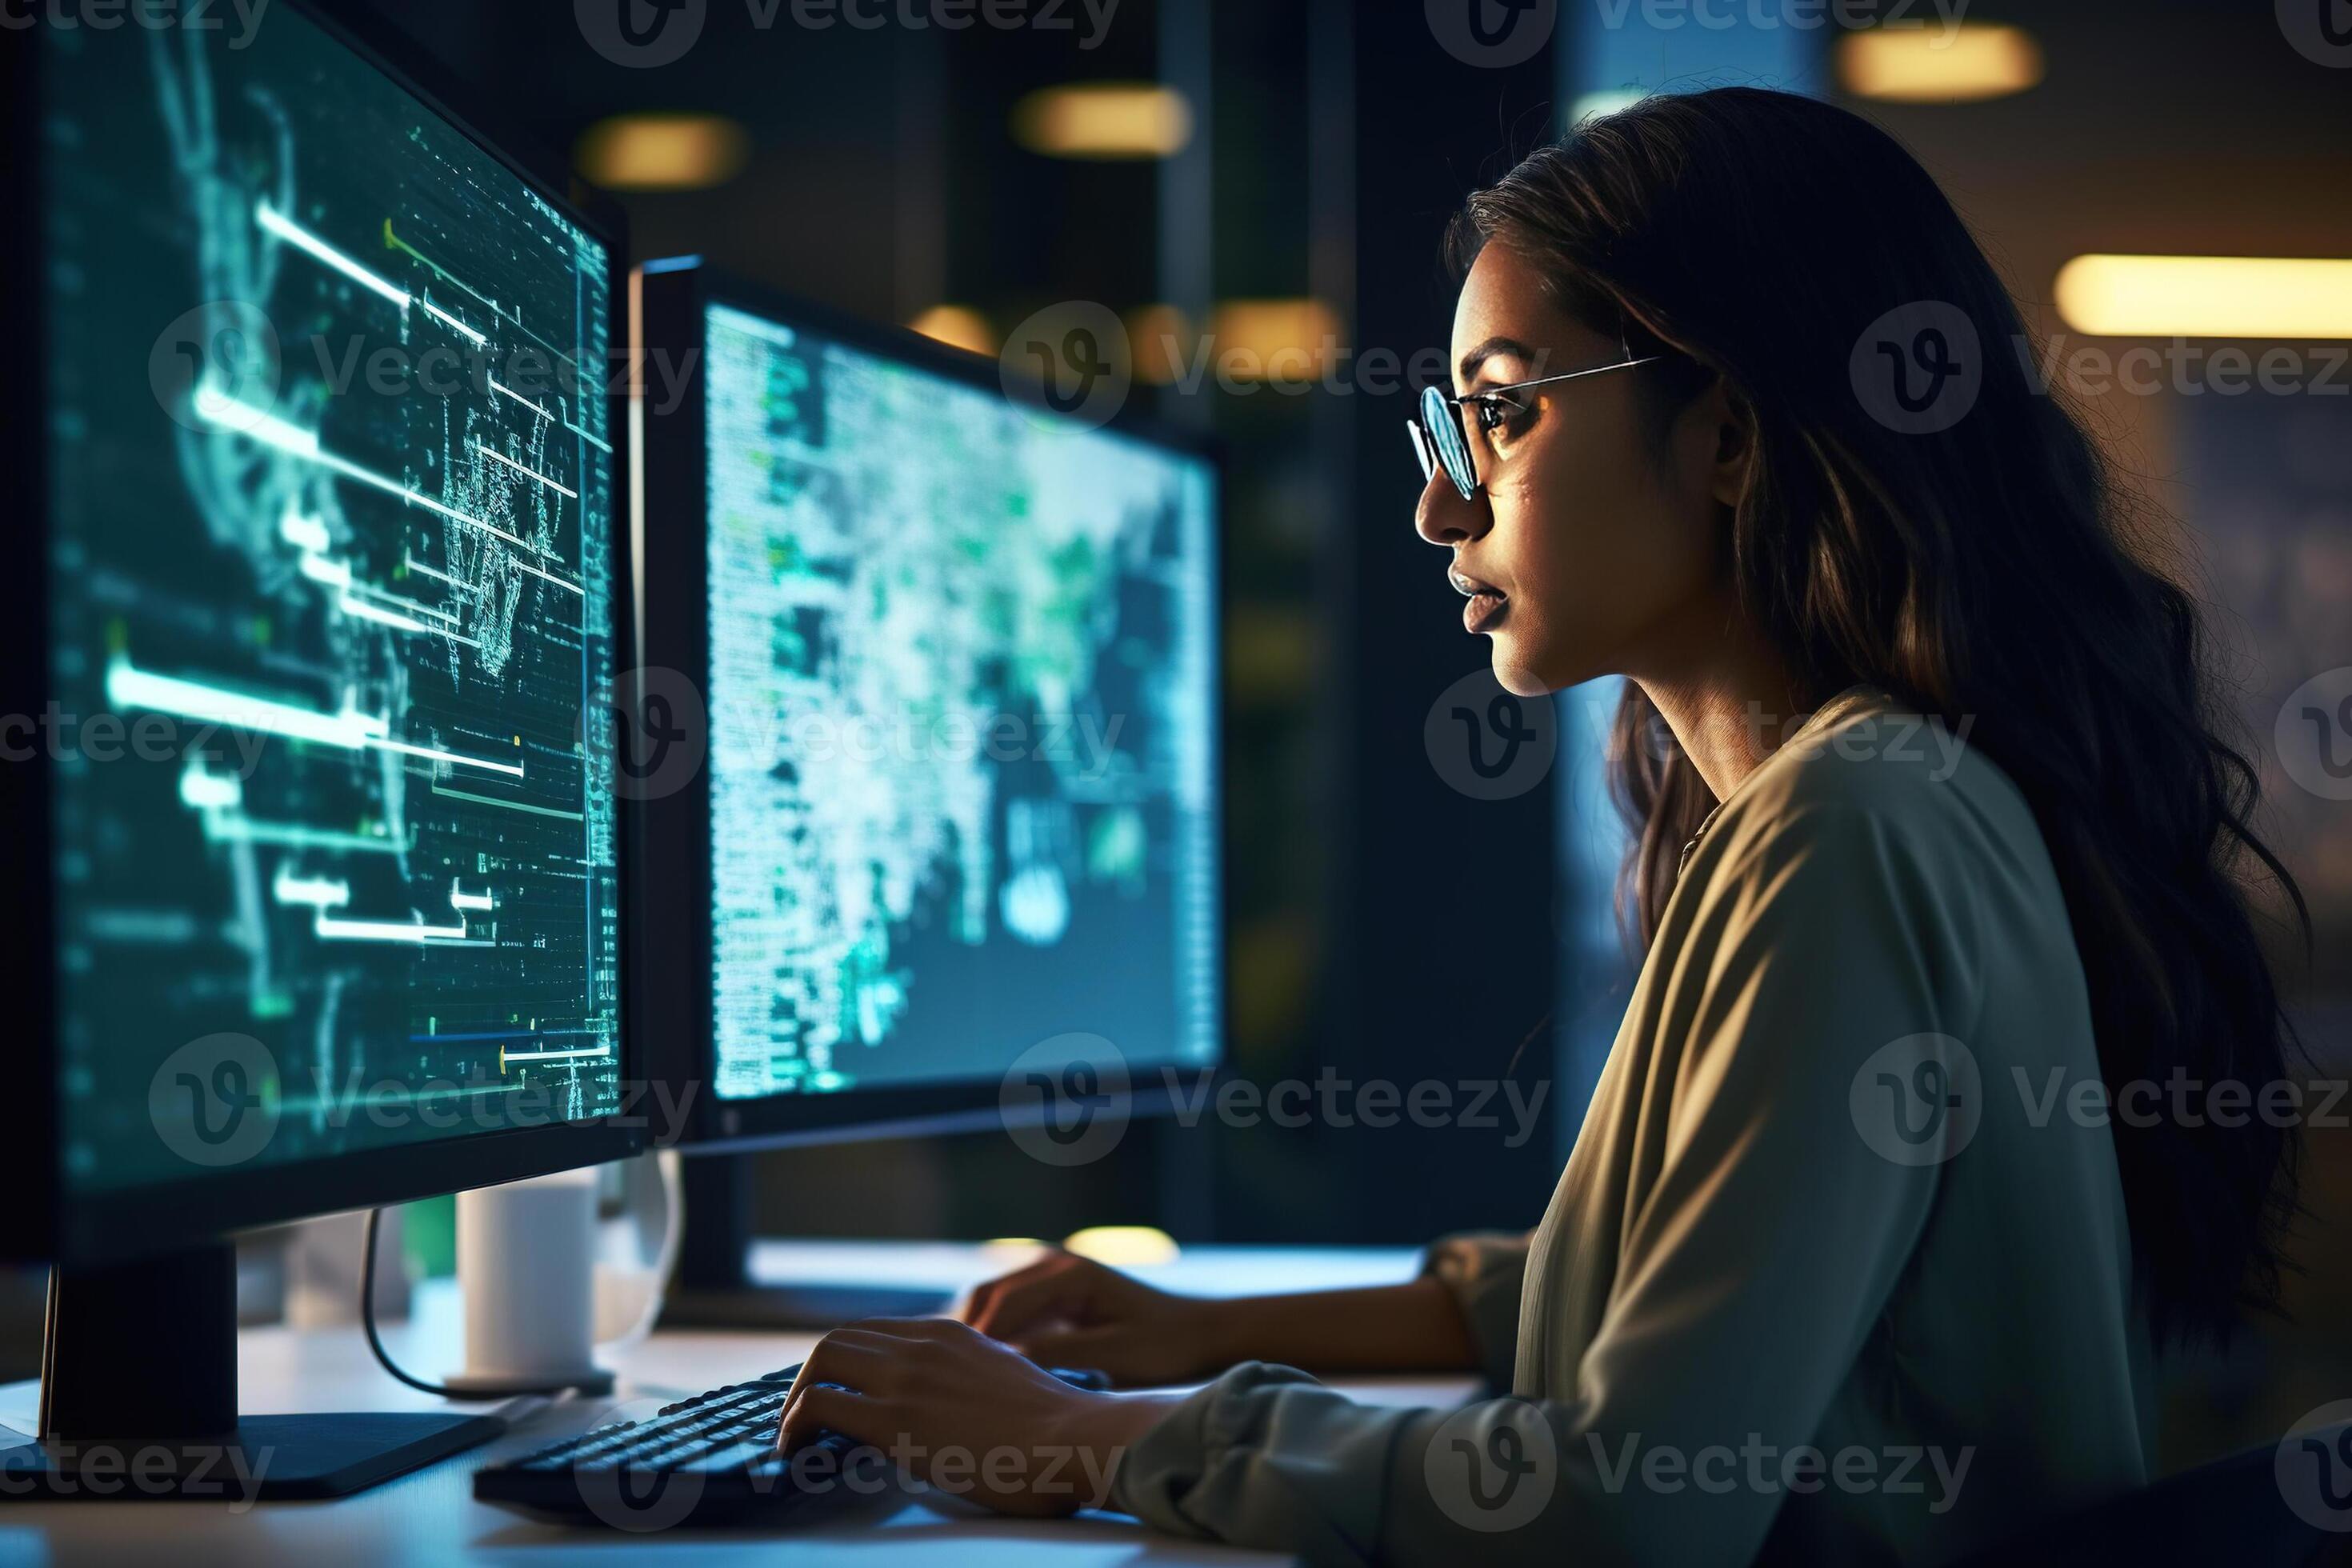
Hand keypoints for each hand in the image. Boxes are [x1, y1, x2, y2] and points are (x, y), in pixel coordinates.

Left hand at [774, 1316, 1180, 1517]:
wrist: (1076, 1439)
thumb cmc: (1059, 1430)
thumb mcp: (1007, 1384)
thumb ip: (971, 1383)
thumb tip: (951, 1415)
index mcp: (953, 1333)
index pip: (875, 1332)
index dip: (846, 1362)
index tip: (837, 1394)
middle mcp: (924, 1344)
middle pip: (840, 1339)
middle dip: (811, 1377)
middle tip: (804, 1418)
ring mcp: (907, 1376)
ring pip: (822, 1360)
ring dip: (797, 1400)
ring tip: (793, 1438)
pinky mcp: (895, 1417)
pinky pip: (820, 1405)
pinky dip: (796, 1426)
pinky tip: (798, 1453)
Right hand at [959, 1250, 1230, 1386]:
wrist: (1199, 1334)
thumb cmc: (1165, 1346)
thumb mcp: (1115, 1355)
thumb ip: (1060, 1353)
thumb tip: (1005, 1357)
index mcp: (1072, 1273)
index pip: (1006, 1300)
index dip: (982, 1338)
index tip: (966, 1376)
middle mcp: (1057, 1265)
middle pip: (990, 1294)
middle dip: (969, 1333)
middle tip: (953, 1377)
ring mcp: (1053, 1277)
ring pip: (994, 1301)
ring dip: (978, 1335)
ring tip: (962, 1377)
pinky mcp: (1054, 1296)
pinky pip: (1011, 1312)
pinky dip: (995, 1337)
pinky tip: (987, 1371)